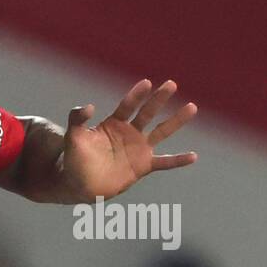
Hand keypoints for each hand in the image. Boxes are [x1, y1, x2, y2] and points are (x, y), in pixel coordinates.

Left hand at [62, 79, 196, 200]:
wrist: (80, 184)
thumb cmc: (74, 158)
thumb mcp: (73, 136)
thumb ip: (77, 118)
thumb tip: (89, 106)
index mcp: (114, 123)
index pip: (127, 106)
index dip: (136, 95)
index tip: (147, 82)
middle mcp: (129, 133)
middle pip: (148, 112)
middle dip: (159, 98)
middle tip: (171, 83)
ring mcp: (138, 149)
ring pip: (162, 132)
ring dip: (176, 120)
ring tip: (191, 107)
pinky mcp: (143, 166)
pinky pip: (165, 163)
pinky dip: (178, 160)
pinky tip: (193, 156)